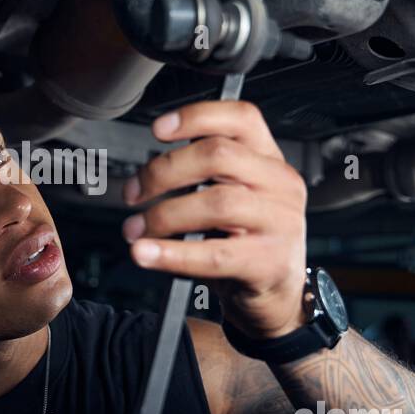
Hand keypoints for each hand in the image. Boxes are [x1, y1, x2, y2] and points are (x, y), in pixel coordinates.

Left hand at [121, 100, 309, 339]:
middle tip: (133, 193)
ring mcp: (280, 223)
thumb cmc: (246, 242)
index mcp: (270, 160)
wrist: (277, 297)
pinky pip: (214, 254)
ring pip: (216, 203)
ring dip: (163, 215)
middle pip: (218, 155)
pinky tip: (145, 254)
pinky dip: (171, 254)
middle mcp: (281, 184)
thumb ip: (203, 177)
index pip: (242, 118)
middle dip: (164, 171)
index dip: (197, 116)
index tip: (158, 130)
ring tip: (135, 230)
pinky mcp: (269, 263)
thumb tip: (145, 177)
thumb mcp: (233, 198)